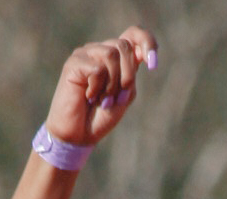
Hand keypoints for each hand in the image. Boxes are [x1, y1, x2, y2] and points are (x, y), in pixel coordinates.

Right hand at [44, 26, 157, 148]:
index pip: (133, 35)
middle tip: (118, 98)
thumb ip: (132, 76)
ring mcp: (86, 54)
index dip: (146, 42)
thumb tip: (139, 56)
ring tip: (102, 100)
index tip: (152, 64)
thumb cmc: (101, 116)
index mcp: (116, 58)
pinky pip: (97, 69)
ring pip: (111, 54)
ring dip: (113, 83)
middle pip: (124, 46)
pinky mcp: (74, 63)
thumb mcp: (124, 96)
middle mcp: (100, 51)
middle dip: (128, 75)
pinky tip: (89, 97)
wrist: (79, 135)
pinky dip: (98, 87)